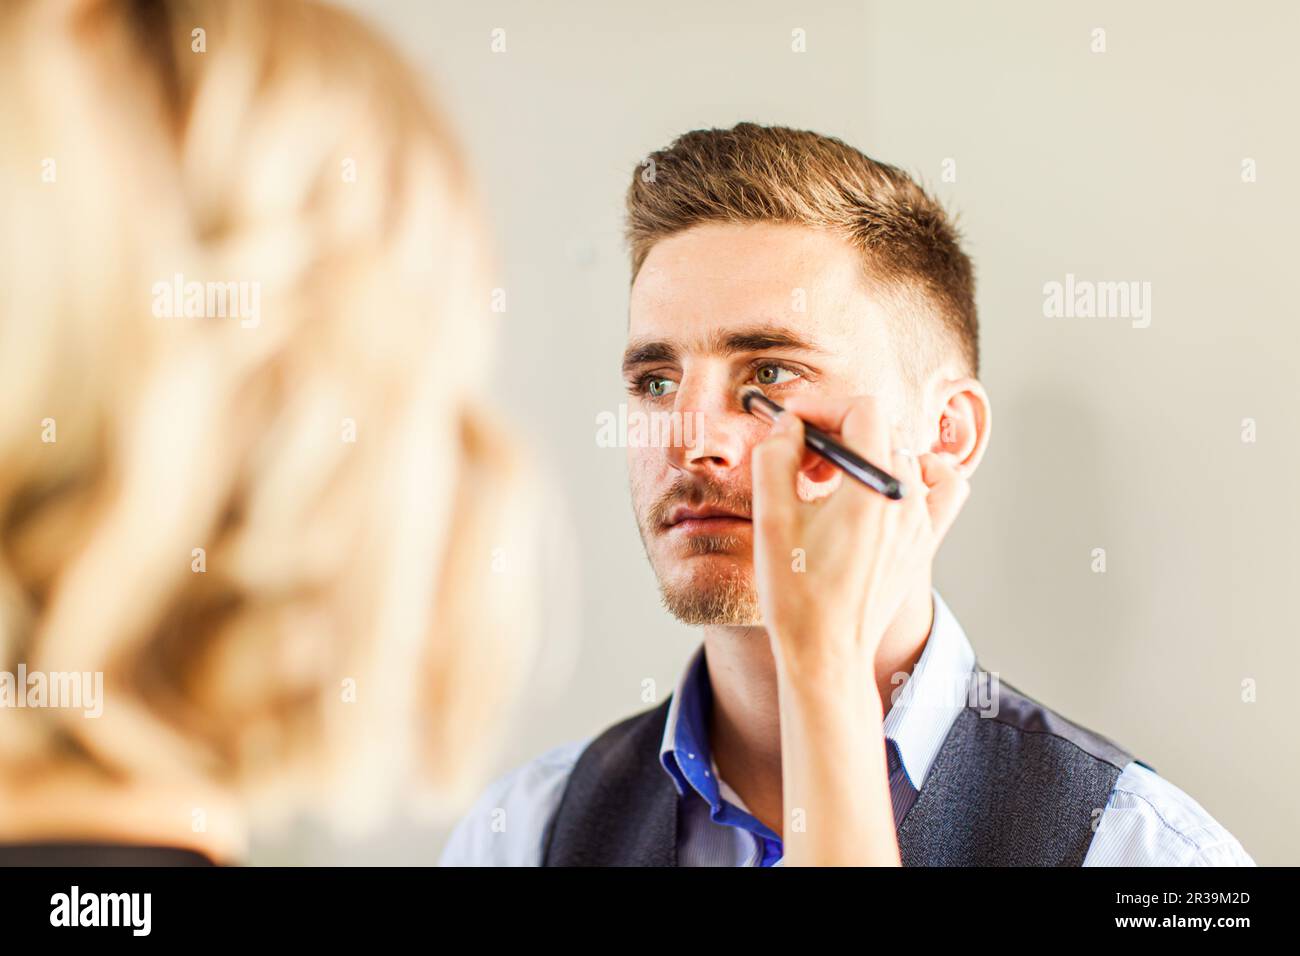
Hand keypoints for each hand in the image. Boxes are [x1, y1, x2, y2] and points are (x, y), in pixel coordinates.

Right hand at [750, 393, 968, 680]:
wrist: (827, 653)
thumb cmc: (797, 594)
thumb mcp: (771, 519)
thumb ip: (775, 457)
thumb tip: (786, 425)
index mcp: (874, 488)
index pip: (860, 410)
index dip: (821, 407)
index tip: (790, 424)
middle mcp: (908, 499)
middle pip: (879, 430)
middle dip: (833, 433)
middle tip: (797, 463)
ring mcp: (922, 521)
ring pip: (902, 454)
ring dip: (863, 454)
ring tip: (828, 484)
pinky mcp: (924, 541)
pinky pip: (943, 487)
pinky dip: (919, 474)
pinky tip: (883, 488)